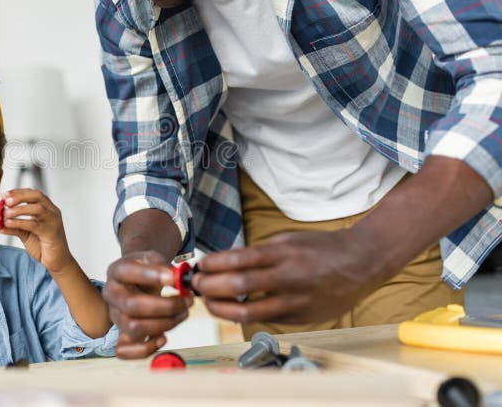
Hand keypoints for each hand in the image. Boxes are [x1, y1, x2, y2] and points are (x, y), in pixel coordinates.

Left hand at [0, 188, 72, 273]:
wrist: (57, 263)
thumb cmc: (44, 248)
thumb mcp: (26, 235)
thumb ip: (15, 227)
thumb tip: (0, 224)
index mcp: (47, 209)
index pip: (33, 194)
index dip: (18, 192)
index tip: (4, 195)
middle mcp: (52, 212)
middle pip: (37, 196)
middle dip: (19, 196)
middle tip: (5, 200)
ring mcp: (54, 221)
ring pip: (37, 208)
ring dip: (19, 209)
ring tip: (5, 213)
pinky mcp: (52, 232)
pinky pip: (34, 224)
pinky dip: (20, 222)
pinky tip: (9, 223)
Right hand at [103, 251, 191, 358]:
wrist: (136, 280)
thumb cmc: (145, 270)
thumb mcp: (153, 258)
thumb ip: (164, 266)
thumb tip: (177, 280)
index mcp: (117, 271)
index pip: (128, 272)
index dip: (152, 276)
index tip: (174, 278)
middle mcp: (112, 294)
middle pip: (133, 306)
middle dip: (166, 306)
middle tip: (186, 301)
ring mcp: (116, 316)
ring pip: (134, 328)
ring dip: (165, 324)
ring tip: (182, 313)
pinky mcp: (121, 334)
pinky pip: (124, 351)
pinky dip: (146, 348)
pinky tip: (163, 337)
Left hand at [193, 228, 384, 323]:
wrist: (363, 262)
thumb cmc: (321, 248)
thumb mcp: (288, 240)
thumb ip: (259, 253)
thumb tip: (224, 263)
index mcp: (285, 253)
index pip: (239, 259)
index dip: (213, 264)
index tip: (199, 265)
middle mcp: (290, 277)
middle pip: (239, 286)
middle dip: (210, 287)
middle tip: (196, 285)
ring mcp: (297, 301)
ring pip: (249, 312)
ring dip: (221, 308)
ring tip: (208, 302)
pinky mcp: (303, 318)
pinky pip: (266, 319)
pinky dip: (244, 314)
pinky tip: (231, 309)